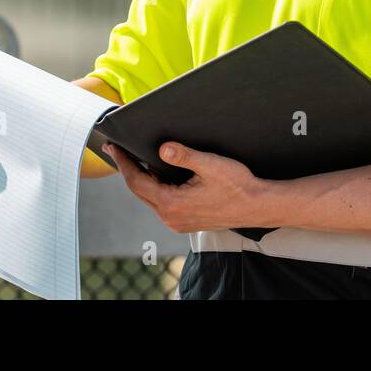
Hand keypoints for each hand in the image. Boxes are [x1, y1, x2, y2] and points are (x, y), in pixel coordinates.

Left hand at [105, 141, 269, 233]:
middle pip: (139, 191)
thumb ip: (184, 156)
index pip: (137, 182)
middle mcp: (170, 217)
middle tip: (118, 150)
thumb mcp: (210, 164)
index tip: (113, 148)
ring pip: (150, 198)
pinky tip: (159, 175)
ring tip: (136, 159)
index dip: (123, 163)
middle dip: (128, 169)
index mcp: (172, 204)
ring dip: (142, 179)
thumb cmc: (238, 186)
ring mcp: (177, 222)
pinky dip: (156, 188)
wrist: (257, 206)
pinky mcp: (185, 222)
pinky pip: (162, 204)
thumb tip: (162, 148)